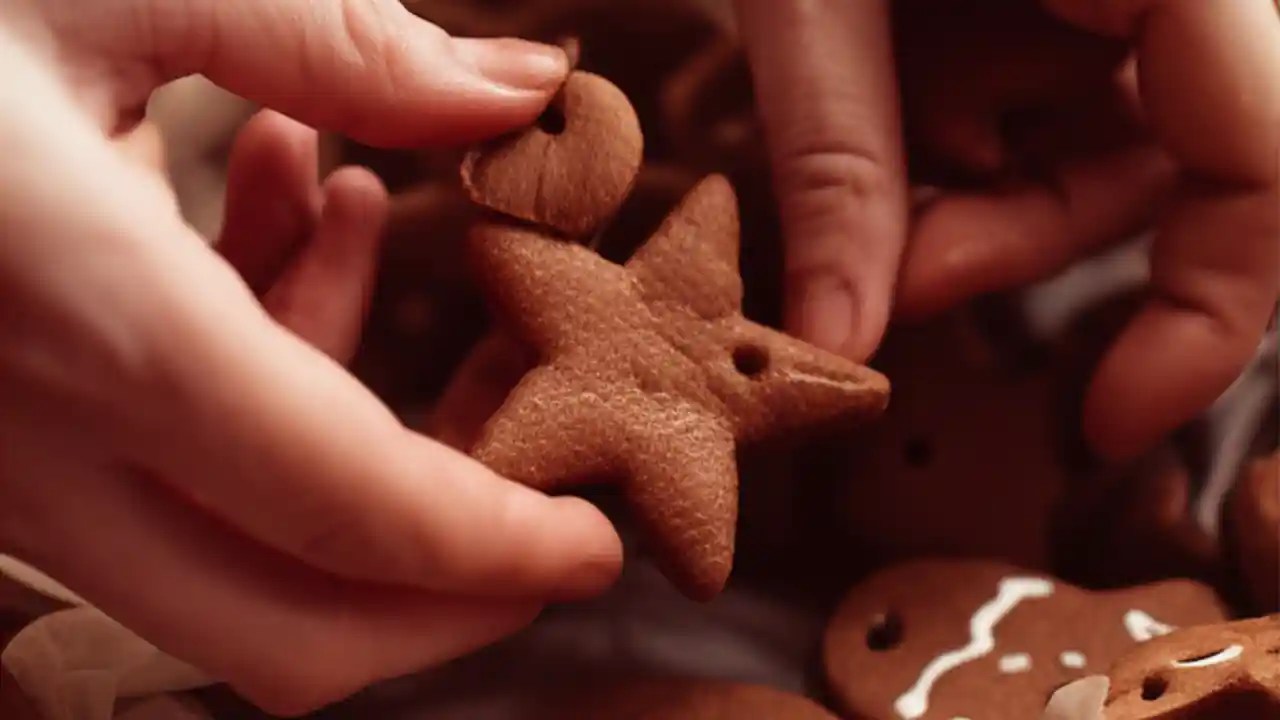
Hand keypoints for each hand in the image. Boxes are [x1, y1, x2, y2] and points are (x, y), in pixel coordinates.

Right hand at [0, 0, 620, 714]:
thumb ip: (341, 44)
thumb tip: (523, 90)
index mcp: (87, 319)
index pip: (348, 511)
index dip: (494, 553)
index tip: (594, 547)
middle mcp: (29, 435)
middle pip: (284, 628)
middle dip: (439, 594)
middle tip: (537, 496)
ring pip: (225, 560)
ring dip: (348, 442)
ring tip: (359, 207)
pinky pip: (153, 484)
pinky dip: (257, 386)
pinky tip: (279, 205)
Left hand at [734, 0, 1278, 458]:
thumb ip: (839, 163)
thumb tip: (838, 344)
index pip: (1259, 161)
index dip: (1207, 316)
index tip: (1109, 426)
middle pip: (1171, 174)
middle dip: (1016, 239)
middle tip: (888, 269)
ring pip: (1105, 144)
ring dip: (977, 193)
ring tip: (864, 159)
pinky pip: (1057, 96)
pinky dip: (968, 136)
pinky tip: (890, 93)